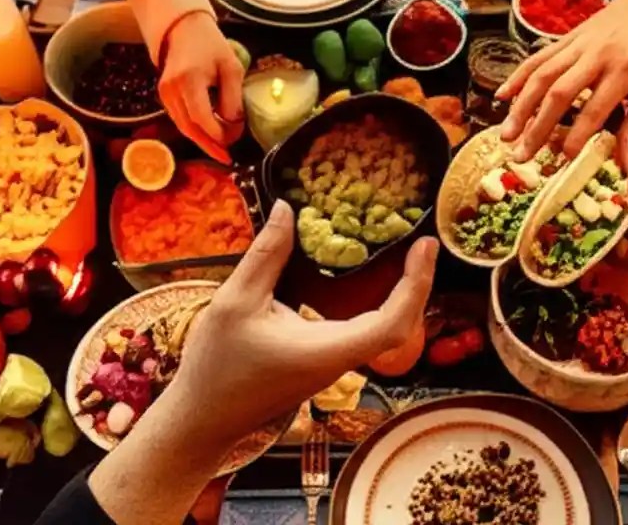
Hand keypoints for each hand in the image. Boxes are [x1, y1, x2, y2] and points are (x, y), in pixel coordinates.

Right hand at [158, 11, 245, 163]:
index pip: (201, 118)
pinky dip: (194, 130)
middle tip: (227, 158)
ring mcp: (164, 93)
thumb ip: (233, 99)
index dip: (218, 134)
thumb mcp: (231, 69)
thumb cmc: (212, 46)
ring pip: (182, 126)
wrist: (184, 29)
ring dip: (202, 141)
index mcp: (189, 79)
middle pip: (189, 128)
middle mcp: (171, 89)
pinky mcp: (163, 95)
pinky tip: (209, 137)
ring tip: (221, 151)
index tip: (234, 140)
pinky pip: (179, 119)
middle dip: (209, 145)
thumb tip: (234, 127)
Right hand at [166, 199, 437, 445]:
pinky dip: (375, 303)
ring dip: (399, 295)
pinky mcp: (323, 361)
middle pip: (399, 326)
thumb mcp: (235, 301)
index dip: (416, 285)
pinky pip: (362, 331)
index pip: (393, 322)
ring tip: (404, 254)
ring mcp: (333, 364)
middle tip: (421, 244)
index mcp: (328, 348)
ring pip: (383, 331)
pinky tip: (364, 277)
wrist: (203, 418)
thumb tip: (286, 209)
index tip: (424, 248)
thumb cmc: (217, 368)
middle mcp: (340, 359)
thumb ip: (266, 255)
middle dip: (416, 284)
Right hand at [495, 0, 627, 159]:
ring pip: (542, 75)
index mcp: (625, 69)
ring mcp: (579, 44)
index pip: (595, 108)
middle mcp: (597, 55)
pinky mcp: (568, 36)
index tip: (564, 158)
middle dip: (537, 127)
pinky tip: (502, 95)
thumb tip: (625, 152)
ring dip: (520, 106)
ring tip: (506, 133)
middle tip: (521, 155)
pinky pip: (539, 57)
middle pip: (559, 93)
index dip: (577, 135)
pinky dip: (518, 75)